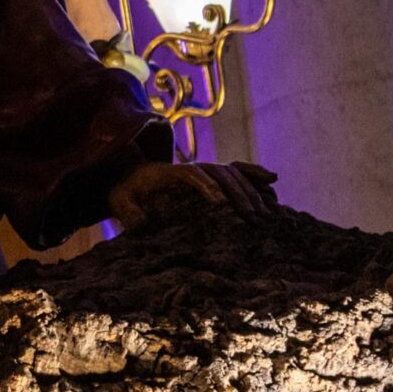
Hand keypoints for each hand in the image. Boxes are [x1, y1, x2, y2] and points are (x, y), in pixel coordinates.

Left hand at [105, 160, 278, 229]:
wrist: (132, 177)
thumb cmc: (126, 191)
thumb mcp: (119, 200)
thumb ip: (128, 212)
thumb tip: (144, 224)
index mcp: (168, 172)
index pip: (191, 174)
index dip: (206, 186)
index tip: (220, 204)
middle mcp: (190, 167)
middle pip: (218, 172)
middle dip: (236, 192)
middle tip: (252, 216)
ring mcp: (203, 170)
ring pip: (232, 172)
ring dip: (250, 187)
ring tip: (267, 211)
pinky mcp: (212, 176)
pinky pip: (237, 171)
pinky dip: (254, 173)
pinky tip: (273, 182)